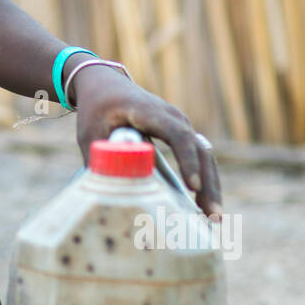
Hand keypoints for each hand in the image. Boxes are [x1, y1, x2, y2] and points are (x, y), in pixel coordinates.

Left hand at [69, 65, 223, 219]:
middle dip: (208, 183)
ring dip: (211, 186)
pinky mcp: (181, 134)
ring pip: (204, 154)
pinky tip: (205, 207)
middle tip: (213, 216)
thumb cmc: (97, 109)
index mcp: (149, 112)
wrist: (105, 84)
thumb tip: (106, 196)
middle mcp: (172, 117)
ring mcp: (180, 124)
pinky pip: (199, 157)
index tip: (191, 186)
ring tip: (214, 220)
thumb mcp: (89, 132)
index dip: (186, 160)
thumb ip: (98, 160)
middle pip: (198, 148)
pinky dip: (205, 180)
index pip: (177, 135)